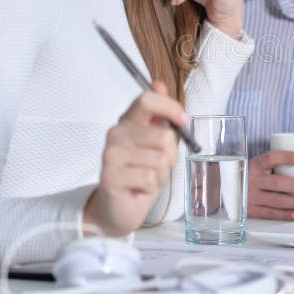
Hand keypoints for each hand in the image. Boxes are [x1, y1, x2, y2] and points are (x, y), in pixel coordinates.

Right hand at [83, 81, 187, 236]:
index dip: (170, 107)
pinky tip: (139, 188)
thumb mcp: (156, 143)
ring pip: (160, 159)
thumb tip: (159, 84)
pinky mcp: (110, 177)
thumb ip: (160, 116)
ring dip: (161, 174)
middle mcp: (116, 134)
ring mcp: (110, 155)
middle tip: (158, 165)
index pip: (146, 100)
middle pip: (163, 135)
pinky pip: (150, 178)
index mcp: (128, 121)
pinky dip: (152, 187)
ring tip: (147, 178)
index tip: (184, 120)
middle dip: (170, 155)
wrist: (118, 208)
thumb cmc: (141, 173)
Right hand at [247, 151, 293, 219]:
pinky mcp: (250, 211)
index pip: (271, 158)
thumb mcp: (255, 165)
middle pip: (279, 183)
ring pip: (278, 200)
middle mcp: (251, 180)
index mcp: (254, 165)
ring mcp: (250, 197)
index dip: (287, 157)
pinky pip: (271, 214)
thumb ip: (273, 165)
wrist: (221, 190)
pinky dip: (287, 215)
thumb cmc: (246, 175)